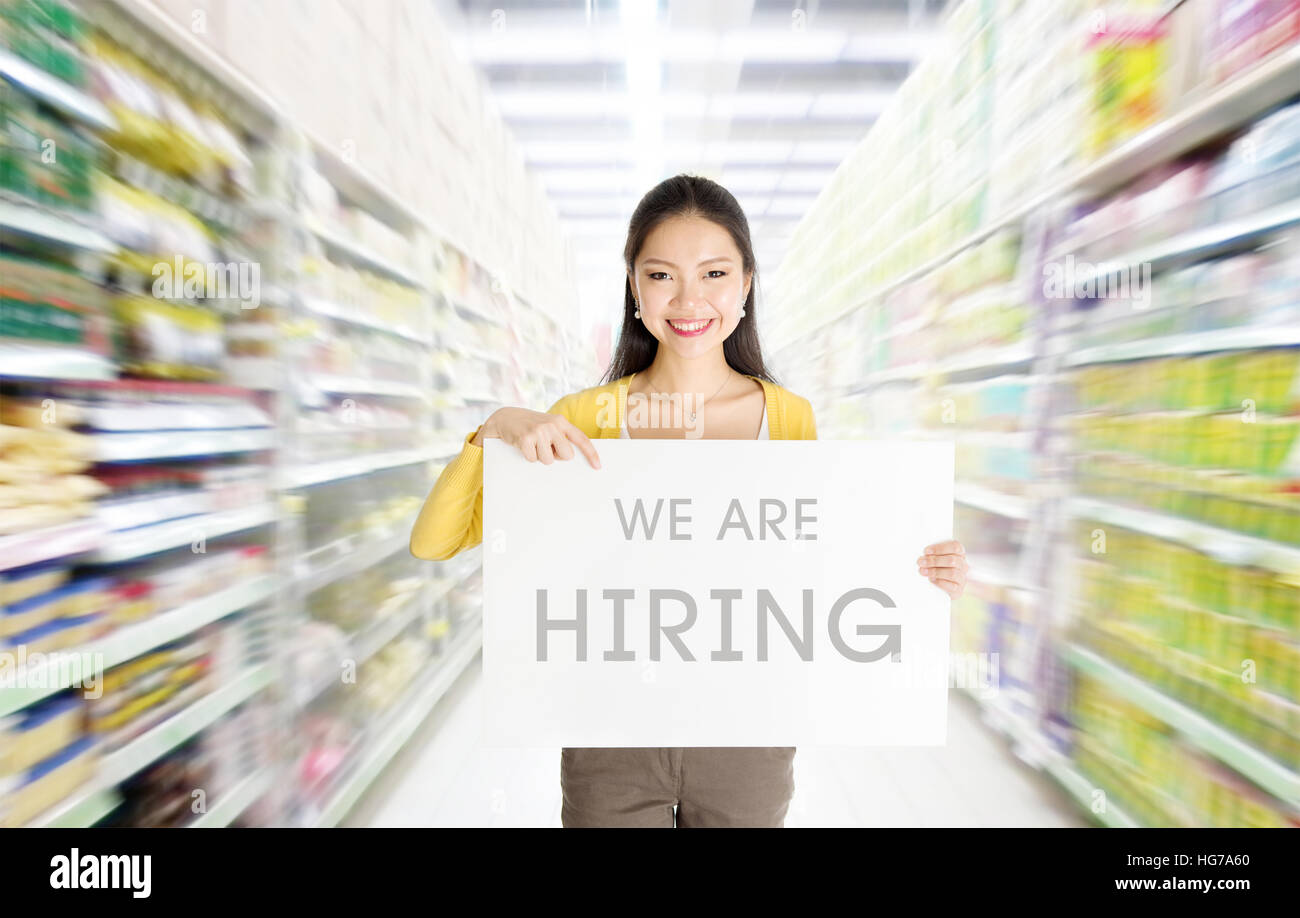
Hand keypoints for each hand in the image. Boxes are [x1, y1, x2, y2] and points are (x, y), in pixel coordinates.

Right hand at [473, 407, 600, 468]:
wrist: (505, 417)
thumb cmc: (531, 426)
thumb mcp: (549, 426)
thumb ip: (562, 437)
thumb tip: (572, 458)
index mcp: (561, 422)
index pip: (581, 439)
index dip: (591, 453)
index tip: (598, 466)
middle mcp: (552, 424)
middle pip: (567, 456)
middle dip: (557, 456)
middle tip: (545, 448)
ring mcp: (539, 431)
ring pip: (549, 460)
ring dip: (540, 457)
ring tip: (533, 445)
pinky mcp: (525, 438)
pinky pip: (533, 460)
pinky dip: (528, 457)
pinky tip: (523, 446)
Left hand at [916, 540, 966, 598]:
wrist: (942, 588)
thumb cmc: (937, 568)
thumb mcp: (935, 558)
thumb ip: (931, 554)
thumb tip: (922, 556)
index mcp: (959, 553)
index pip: (955, 547)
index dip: (940, 548)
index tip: (926, 551)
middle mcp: (962, 565)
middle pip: (952, 560)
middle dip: (934, 560)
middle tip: (920, 562)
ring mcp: (962, 577)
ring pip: (952, 573)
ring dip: (935, 571)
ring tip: (923, 571)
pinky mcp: (958, 590)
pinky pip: (952, 586)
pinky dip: (940, 582)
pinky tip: (931, 579)